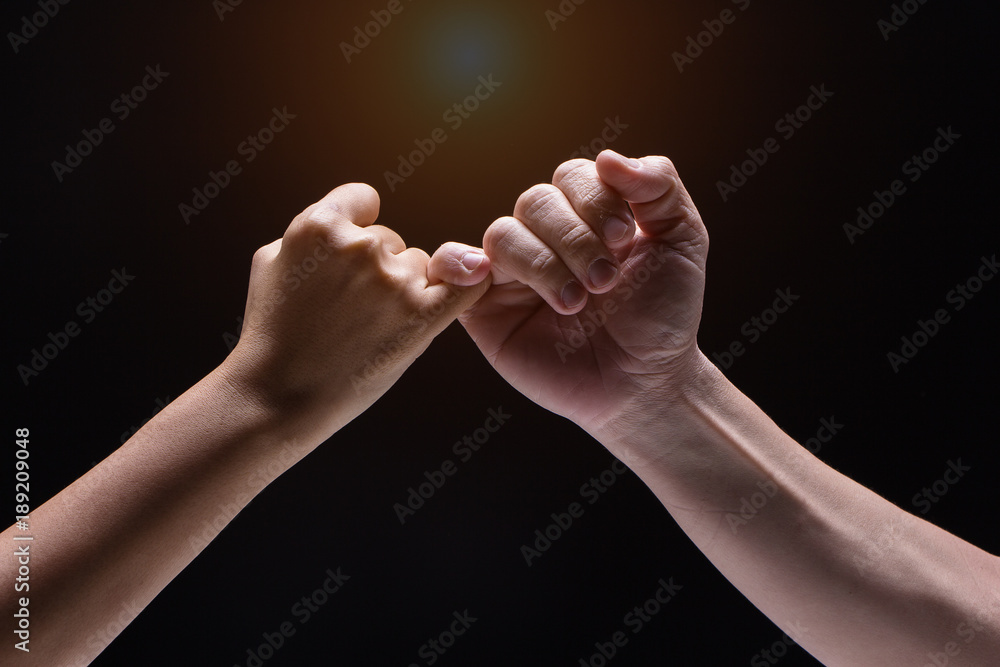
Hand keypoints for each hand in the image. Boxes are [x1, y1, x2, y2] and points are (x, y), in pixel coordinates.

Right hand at [221, 183, 491, 441]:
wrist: (279, 396)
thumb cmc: (271, 331)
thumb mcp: (269, 260)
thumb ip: (312, 230)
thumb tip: (355, 217)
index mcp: (319, 227)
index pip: (363, 199)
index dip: (358, 223)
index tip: (350, 251)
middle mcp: (360, 248)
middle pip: (391, 240)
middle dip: (377, 267)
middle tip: (348, 307)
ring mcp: (392, 283)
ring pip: (419, 266)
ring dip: (404, 290)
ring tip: (368, 326)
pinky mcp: (420, 318)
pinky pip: (466, 285)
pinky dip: (472, 280)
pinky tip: (476, 277)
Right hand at [459, 151, 708, 459]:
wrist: (644, 384)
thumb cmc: (663, 315)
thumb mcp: (683, 241)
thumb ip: (659, 187)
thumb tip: (607, 156)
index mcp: (587, 212)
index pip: (573, 176)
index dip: (596, 201)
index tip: (626, 240)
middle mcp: (546, 235)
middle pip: (536, 201)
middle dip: (575, 239)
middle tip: (606, 281)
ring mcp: (513, 270)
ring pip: (503, 233)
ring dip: (543, 264)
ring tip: (576, 303)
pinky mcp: (484, 307)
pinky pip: (450, 266)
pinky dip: (456, 261)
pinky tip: (483, 274)